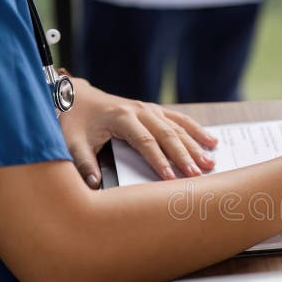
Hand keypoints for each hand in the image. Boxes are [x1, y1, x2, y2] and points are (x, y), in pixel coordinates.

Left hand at [59, 79, 217, 187]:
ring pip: (177, 127)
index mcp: (121, 117)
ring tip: (210, 162)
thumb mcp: (70, 142)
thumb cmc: (73, 121)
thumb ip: (83, 163)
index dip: (158, 161)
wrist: (75, 97)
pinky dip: (196, 130)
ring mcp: (149, 108)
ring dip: (195, 145)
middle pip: (167, 135)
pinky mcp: (154, 110)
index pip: (145, 142)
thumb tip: (95, 184)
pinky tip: (211, 141)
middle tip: (198, 174)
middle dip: (184, 156)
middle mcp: (139, 110)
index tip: (170, 178)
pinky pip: (180, 120)